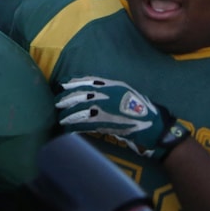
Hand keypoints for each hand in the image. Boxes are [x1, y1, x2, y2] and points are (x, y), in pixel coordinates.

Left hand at [56, 76, 179, 158]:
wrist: (153, 125)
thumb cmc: (140, 109)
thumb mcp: (124, 92)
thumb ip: (109, 89)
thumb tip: (92, 90)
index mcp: (111, 85)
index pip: (87, 81)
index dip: (73, 83)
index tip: (63, 85)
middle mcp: (106, 94)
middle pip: (79, 94)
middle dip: (66, 99)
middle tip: (56, 103)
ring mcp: (105, 108)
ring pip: (79, 110)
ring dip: (68, 115)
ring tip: (60, 119)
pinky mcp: (105, 123)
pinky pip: (85, 124)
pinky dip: (75, 127)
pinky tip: (69, 130)